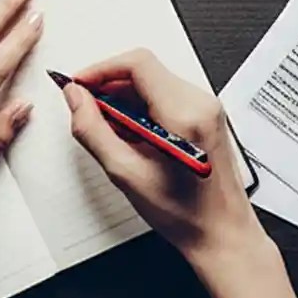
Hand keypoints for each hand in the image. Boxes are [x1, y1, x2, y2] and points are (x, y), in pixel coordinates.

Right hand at [61, 49, 269, 266]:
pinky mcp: (205, 116)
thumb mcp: (126, 173)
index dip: (100, 70)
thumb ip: (93, 130)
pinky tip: (132, 137)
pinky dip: (140, 109)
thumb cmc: (186, 213)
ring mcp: (206, 108)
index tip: (79, 86)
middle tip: (88, 111)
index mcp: (184, 114)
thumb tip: (75, 99)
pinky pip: (165, 96)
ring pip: (152, 83)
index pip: (137, 64)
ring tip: (112, 133)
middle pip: (143, 71)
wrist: (222, 233)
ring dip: (124, 100)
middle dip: (109, 87)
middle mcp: (200, 104)